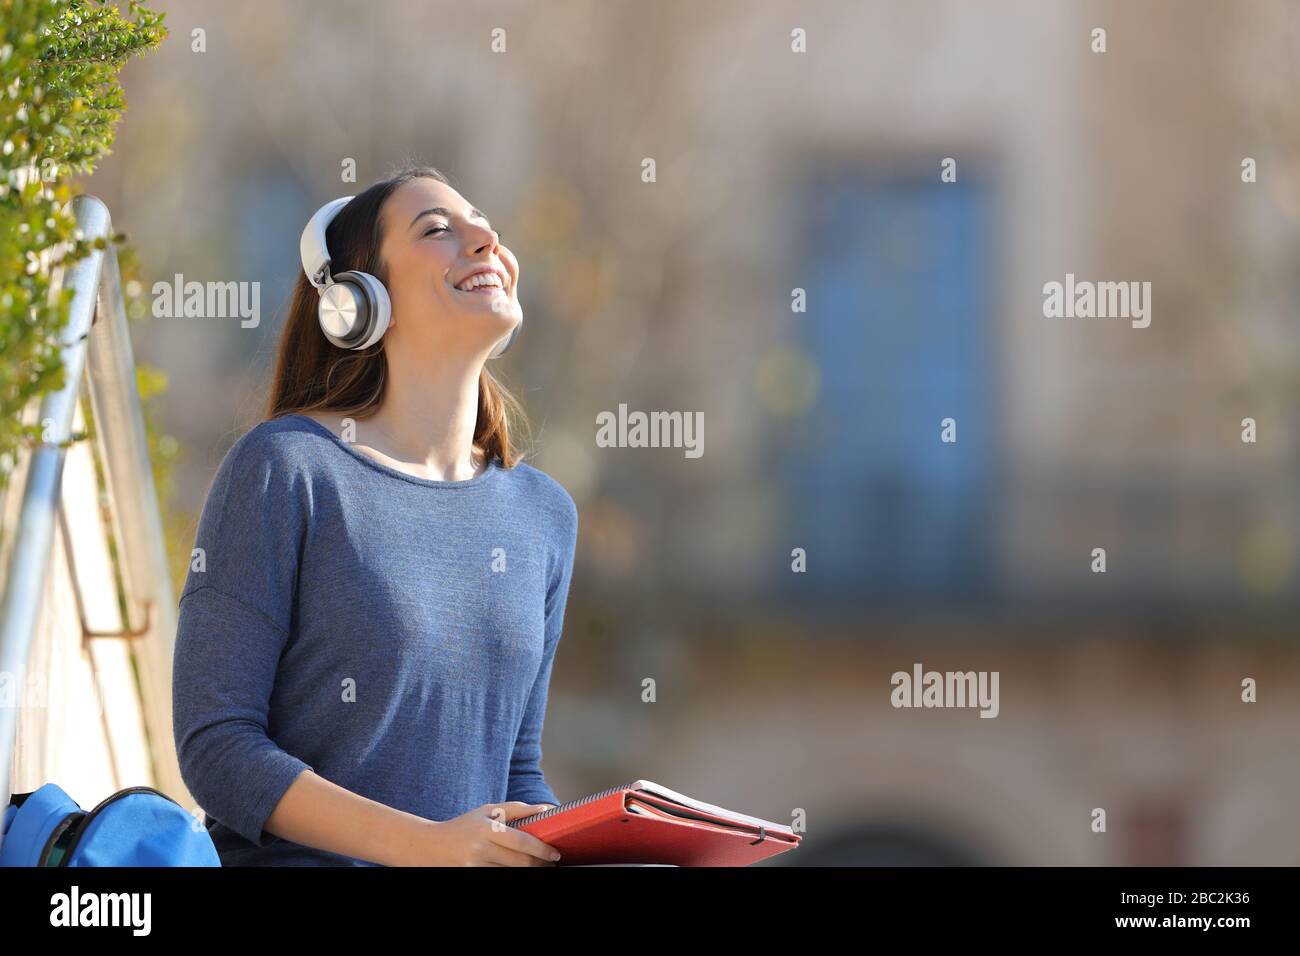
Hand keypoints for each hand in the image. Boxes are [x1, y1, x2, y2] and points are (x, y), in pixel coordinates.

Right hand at [410, 801, 561, 865]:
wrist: (430, 846)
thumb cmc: (464, 825)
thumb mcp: (488, 811)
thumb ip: (518, 809)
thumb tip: (547, 809)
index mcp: (486, 829)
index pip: (521, 842)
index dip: (542, 850)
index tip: (555, 854)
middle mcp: (481, 849)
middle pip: (520, 862)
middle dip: (539, 864)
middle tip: (551, 862)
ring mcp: (475, 866)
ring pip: (511, 873)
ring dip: (528, 870)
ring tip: (537, 865)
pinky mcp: (471, 876)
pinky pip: (498, 876)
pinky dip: (511, 873)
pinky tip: (518, 868)